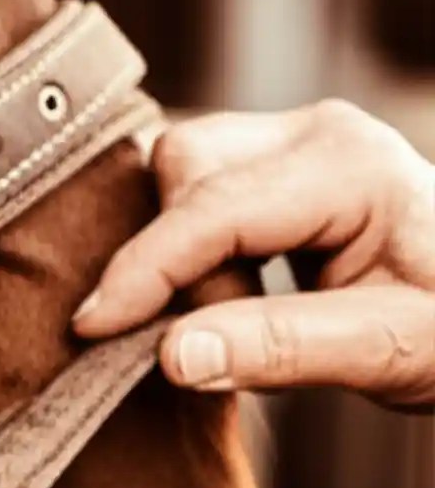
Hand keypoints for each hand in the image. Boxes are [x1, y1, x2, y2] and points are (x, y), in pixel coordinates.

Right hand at [72, 100, 434, 404]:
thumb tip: (172, 356)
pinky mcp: (277, 161)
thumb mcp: (393, 355)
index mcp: (352, 165)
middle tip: (222, 333)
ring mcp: (294, 139)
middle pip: (184, 169)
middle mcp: (317, 131)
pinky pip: (198, 185)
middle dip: (175, 258)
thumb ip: (281, 350)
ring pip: (181, 171)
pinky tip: (236, 286)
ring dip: (184, 251)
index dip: (145, 270)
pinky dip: (195, 242)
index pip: (214, 209)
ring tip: (240, 311)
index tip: (93, 326)